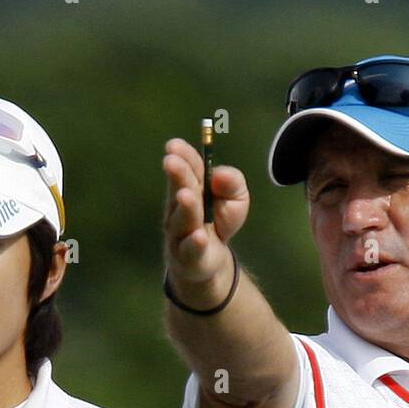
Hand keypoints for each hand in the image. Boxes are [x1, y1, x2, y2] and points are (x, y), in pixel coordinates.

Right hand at [162, 137, 248, 303]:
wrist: (212, 261)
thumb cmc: (219, 222)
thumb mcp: (236, 199)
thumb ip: (233, 183)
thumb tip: (220, 175)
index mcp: (192, 187)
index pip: (187, 168)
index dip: (181, 156)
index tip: (174, 146)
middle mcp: (179, 208)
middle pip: (180, 190)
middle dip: (177, 176)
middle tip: (172, 162)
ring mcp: (180, 234)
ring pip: (183, 220)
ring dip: (186, 208)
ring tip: (187, 195)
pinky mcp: (187, 257)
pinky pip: (191, 249)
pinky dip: (194, 243)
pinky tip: (199, 236)